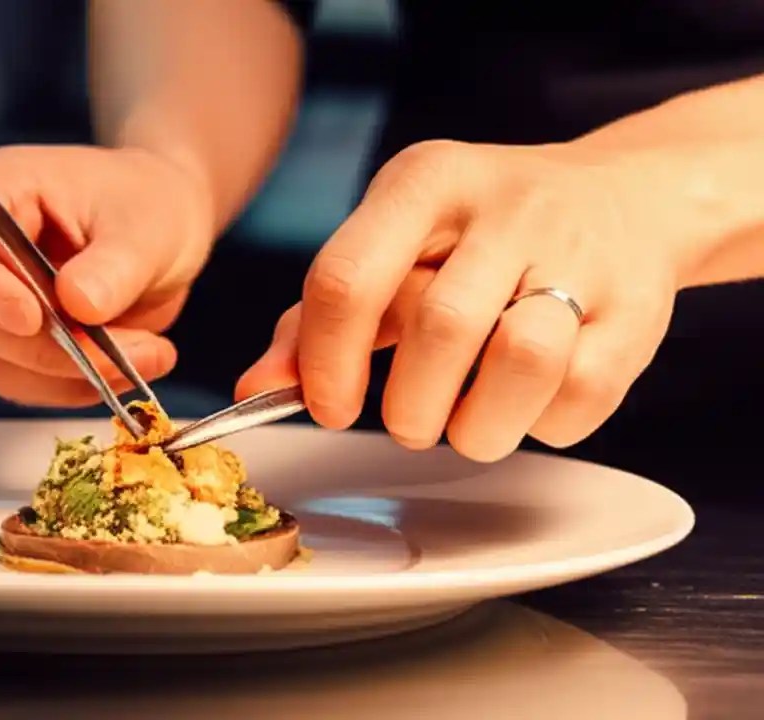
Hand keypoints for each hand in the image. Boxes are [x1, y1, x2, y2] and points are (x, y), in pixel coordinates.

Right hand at [0, 144, 214, 405]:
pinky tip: (132, 363)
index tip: (31, 317)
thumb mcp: (148, 227)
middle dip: (44, 345)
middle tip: (125, 347)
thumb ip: (113, 264)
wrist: (169, 228)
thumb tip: (78, 304)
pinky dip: (77, 385)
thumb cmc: (148, 203)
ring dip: (69, 373)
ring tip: (148, 352)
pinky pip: (25, 383)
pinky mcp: (14, 342)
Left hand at [239, 139, 698, 460]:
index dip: (326, 362)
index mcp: (426, 182)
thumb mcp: (394, 250)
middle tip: (409, 421)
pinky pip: (579, 396)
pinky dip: (540, 425)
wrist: (625, 198)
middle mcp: (506, 207)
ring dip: (477, 424)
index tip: (328, 408)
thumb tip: (252, 391)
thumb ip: (315, 320)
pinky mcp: (639, 310)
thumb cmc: (478, 240)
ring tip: (465, 420)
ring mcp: (582, 254)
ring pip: (521, 362)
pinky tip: (527, 403)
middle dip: (409, 407)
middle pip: (437, 329)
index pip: (348, 278)